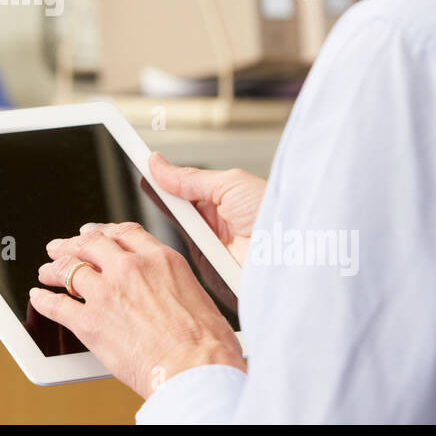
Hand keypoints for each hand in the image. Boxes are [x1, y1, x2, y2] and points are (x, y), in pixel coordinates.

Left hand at [30, 221, 243, 398]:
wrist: (196, 371)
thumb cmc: (208, 345)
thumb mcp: (198, 296)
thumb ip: (174, 285)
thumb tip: (170, 293)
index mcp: (161, 260)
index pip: (124, 234)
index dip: (104, 232)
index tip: (96, 234)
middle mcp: (131, 268)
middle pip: (91, 243)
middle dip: (73, 243)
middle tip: (61, 247)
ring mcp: (107, 292)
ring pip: (69, 269)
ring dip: (53, 269)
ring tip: (46, 271)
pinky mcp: (90, 321)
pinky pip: (56, 305)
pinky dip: (44, 301)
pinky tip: (38, 299)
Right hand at [149, 152, 265, 267]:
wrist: (295, 252)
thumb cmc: (275, 214)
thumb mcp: (229, 184)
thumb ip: (190, 178)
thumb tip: (158, 164)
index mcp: (221, 200)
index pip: (181, 188)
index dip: (161, 179)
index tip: (140, 162)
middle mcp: (213, 225)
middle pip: (174, 212)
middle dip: (159, 197)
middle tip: (143, 177)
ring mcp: (210, 250)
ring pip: (175, 235)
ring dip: (169, 222)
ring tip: (165, 207)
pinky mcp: (208, 273)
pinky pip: (182, 260)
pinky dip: (174, 250)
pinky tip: (180, 237)